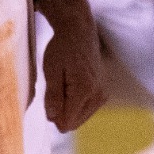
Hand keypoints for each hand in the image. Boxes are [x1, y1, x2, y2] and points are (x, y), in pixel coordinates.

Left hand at [36, 0, 106, 131]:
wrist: (79, 31)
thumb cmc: (62, 48)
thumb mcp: (51, 70)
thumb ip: (52, 96)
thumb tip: (53, 120)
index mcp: (84, 90)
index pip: (66, 122)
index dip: (53, 114)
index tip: (50, 96)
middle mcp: (98, 95)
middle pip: (74, 123)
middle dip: (61, 111)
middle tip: (57, 87)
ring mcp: (102, 94)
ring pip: (80, 118)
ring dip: (68, 106)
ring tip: (65, 83)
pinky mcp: (103, 93)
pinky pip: (85, 110)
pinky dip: (76, 102)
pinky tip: (72, 84)